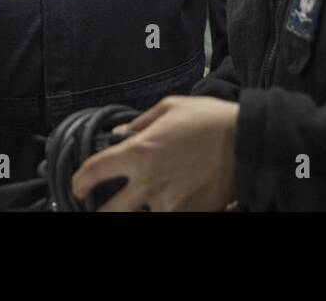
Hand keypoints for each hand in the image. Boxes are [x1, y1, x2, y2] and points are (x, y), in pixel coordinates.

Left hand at [70, 96, 238, 210]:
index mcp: (139, 153)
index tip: (77, 187)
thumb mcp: (170, 107)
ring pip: (139, 217)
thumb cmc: (209, 119)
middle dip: (99, 212)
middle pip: (107, 213)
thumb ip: (139, 123)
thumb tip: (118, 135)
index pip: (93, 172)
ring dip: (138, 210)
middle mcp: (148, 183)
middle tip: (101, 207)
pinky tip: (175, 195)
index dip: (78, 181)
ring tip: (150, 195)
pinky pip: (167, 216)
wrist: (248, 142)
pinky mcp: (188, 214)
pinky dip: (166, 208)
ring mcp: (168, 204)